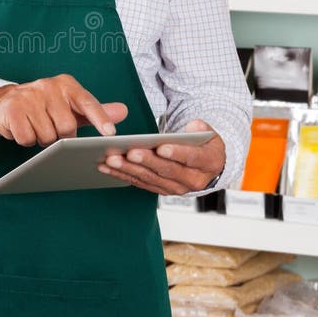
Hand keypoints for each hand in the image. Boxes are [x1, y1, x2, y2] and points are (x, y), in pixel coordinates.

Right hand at [0, 74, 127, 146]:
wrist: (7, 102)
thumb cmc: (46, 107)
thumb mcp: (71, 106)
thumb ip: (96, 111)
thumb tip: (123, 111)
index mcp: (66, 84)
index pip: (87, 102)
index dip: (99, 118)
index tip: (110, 133)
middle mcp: (48, 86)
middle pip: (66, 127)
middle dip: (61, 137)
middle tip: (53, 130)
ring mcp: (29, 96)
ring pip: (46, 135)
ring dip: (43, 139)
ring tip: (37, 127)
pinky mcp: (12, 109)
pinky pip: (27, 137)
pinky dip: (27, 140)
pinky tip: (24, 128)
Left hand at [97, 119, 224, 195]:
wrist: (207, 167)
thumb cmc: (204, 146)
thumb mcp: (209, 133)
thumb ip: (202, 128)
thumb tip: (193, 126)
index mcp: (208, 163)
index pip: (192, 158)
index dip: (176, 153)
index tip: (161, 147)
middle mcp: (193, 180)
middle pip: (167, 170)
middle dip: (146, 161)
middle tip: (130, 152)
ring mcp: (176, 187)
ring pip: (150, 178)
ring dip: (129, 169)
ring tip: (112, 159)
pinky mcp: (161, 190)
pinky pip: (140, 183)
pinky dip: (123, 175)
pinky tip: (108, 167)